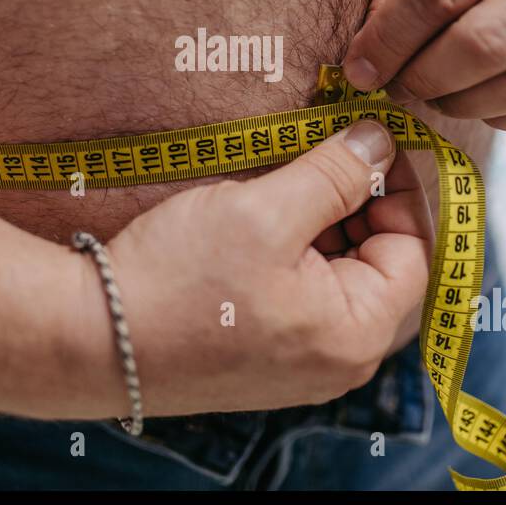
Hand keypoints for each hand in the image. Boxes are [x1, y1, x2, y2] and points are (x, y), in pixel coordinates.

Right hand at [102, 120, 430, 416]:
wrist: (89, 338)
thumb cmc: (178, 280)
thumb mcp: (265, 210)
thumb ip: (336, 173)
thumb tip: (382, 140)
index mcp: (355, 335)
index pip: (416, 250)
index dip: (401, 188)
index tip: (369, 141)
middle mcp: (338, 362)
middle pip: (382, 265)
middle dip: (361, 204)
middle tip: (325, 152)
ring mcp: (300, 364)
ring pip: (341, 276)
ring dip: (325, 223)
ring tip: (283, 183)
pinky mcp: (264, 356)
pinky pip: (305, 295)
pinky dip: (295, 250)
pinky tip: (259, 220)